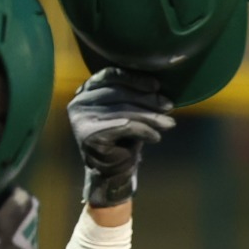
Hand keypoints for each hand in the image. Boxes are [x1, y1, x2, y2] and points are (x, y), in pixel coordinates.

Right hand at [67, 68, 175, 207]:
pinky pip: (125, 126)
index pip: (110, 76)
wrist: (110, 173)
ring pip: (124, 111)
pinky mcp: (91, 136)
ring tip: (169, 124)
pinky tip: (156, 137)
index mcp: (85, 92)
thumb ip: (133, 96)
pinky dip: (145, 131)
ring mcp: (82, 120)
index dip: (134, 79)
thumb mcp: (126, 111)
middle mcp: (78, 103)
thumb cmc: (120, 139)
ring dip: (151, 117)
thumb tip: (158, 88)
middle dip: (147, 100)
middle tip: (169, 106)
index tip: (157, 85)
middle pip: (119, 93)